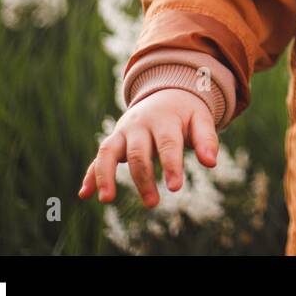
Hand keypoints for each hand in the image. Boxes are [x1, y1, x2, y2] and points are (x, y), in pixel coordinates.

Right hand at [77, 88, 220, 207]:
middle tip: (153, 203)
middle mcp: (140, 124)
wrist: (167, 92)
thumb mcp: (201, 119)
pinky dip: (91, 174)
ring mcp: (123, 131)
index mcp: (165, 119)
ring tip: (106, 199)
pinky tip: (84, 194)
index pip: (167, 143)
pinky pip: (99, 156)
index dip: (171, 165)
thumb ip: (207, 139)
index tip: (176, 188)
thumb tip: (211, 163)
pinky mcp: (114, 140)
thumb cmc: (186, 113)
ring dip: (105, 175)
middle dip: (143, 178)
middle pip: (138, 152)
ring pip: (109, 151)